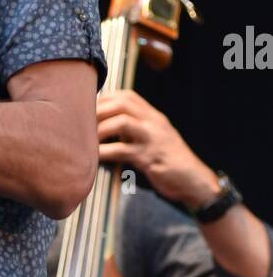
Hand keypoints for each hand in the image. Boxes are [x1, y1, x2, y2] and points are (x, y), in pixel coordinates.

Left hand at [96, 90, 220, 208]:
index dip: (105, 99)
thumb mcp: (155, 138)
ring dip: (100, 129)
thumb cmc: (170, 161)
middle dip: (99, 110)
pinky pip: (122, 150)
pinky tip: (95, 157)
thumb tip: (108, 125)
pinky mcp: (149, 158)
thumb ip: (136, 129)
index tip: (89, 109)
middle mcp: (154, 123)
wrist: (195, 181)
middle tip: (83, 123)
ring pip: (122, 122)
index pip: (127, 95)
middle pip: (122, 103)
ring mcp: (152, 139)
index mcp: (154, 116)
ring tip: (88, 139)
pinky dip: (104, 152)